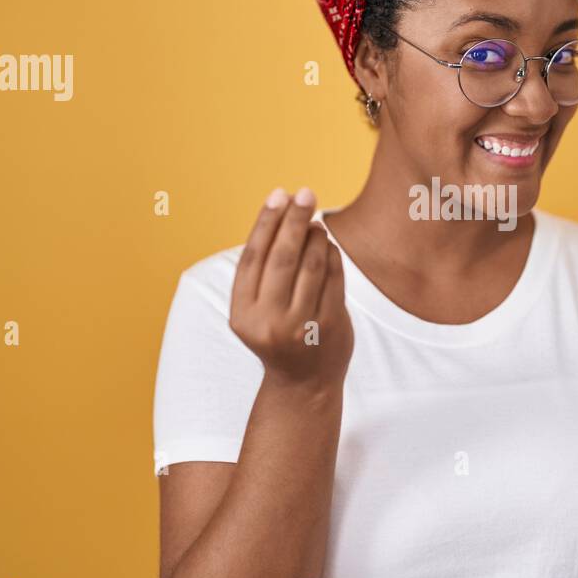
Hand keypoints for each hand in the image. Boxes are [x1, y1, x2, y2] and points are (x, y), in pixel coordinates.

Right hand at [228, 187, 353, 388]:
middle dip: (294, 220)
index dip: (266, 221)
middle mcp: (268, 321)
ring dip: (316, 236)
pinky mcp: (330, 326)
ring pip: (311, 265)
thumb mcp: (258, 310)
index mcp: (243, 314)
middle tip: (305, 193)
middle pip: (282, 257)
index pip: (253, 256)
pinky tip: (329, 245)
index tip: (278, 194)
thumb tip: (283, 214)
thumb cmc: (279, 335)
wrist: (303, 384)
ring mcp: (301, 326)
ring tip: (316, 222)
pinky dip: (332, 256)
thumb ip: (264, 272)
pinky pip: (334, 279)